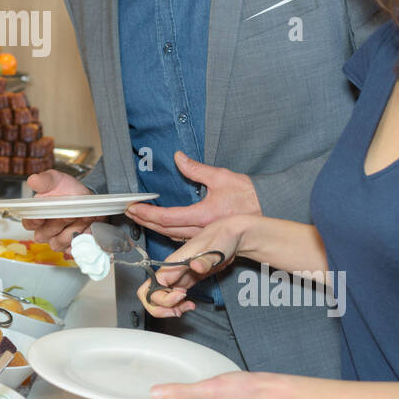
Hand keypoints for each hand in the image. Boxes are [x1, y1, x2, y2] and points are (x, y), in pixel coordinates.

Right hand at [22, 170, 102, 252]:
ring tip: (82, 217)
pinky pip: (74, 249)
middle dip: (56, 223)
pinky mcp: (72, 247)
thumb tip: (32, 180)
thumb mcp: (56, 180)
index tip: (43, 215)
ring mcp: (58, 240)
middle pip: (42, 236)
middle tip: (69, 212)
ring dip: (71, 230)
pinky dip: (82, 238)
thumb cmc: (69, 190)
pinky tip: (87, 227)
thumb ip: (44, 181)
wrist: (88, 198)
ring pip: (58, 243)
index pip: (28, 223)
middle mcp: (45, 230)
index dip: (34, 220)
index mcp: (37, 215)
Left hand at [125, 151, 260, 240]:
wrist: (269, 212)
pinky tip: (162, 227)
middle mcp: (202, 231)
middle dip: (144, 220)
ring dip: (154, 228)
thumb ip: (196, 169)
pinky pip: (183, 239)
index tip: (133, 206)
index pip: (166, 217)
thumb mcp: (222, 177)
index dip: (146, 213)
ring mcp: (205, 239)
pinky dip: (168, 233)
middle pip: (165, 230)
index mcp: (203, 216)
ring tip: (141, 217)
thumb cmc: (248, 196)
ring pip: (172, 237)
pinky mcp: (209, 241)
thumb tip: (178, 157)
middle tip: (129, 212)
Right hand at [137, 214, 251, 317]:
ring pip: (160, 297)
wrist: (230, 237)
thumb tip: (195, 265)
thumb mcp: (216, 250)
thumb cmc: (222, 239)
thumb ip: (205, 260)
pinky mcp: (185, 281)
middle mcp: (172, 270)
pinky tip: (191, 304)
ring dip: (169, 308)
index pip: (155, 284)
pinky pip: (173, 297)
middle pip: (151, 293)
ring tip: (186, 308)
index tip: (182, 295)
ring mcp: (177, 276)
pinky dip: (178, 305)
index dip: (164, 296)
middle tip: (178, 309)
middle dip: (160, 307)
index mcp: (174, 262)